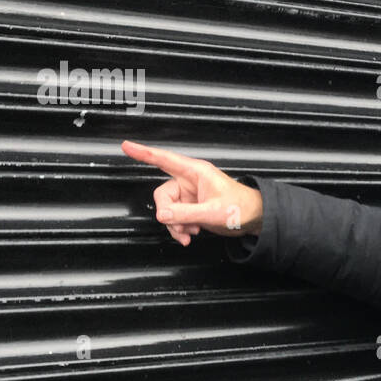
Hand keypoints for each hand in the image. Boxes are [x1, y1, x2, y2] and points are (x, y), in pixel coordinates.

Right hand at [120, 140, 263, 245]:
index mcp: (196, 172)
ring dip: (175, 225)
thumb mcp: (213, 212)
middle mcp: (190, 181)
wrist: (254, 218)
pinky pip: (175, 217)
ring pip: (168, 209)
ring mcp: (190, 194)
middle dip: (168, 214)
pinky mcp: (191, 207)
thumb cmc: (241, 207)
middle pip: (163, 195)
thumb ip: (186, 214)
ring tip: (190, 234)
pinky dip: (179, 228)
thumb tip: (163, 215)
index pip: (164, 159)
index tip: (126, 146)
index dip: (144, 152)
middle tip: (180, 228)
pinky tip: (191, 234)